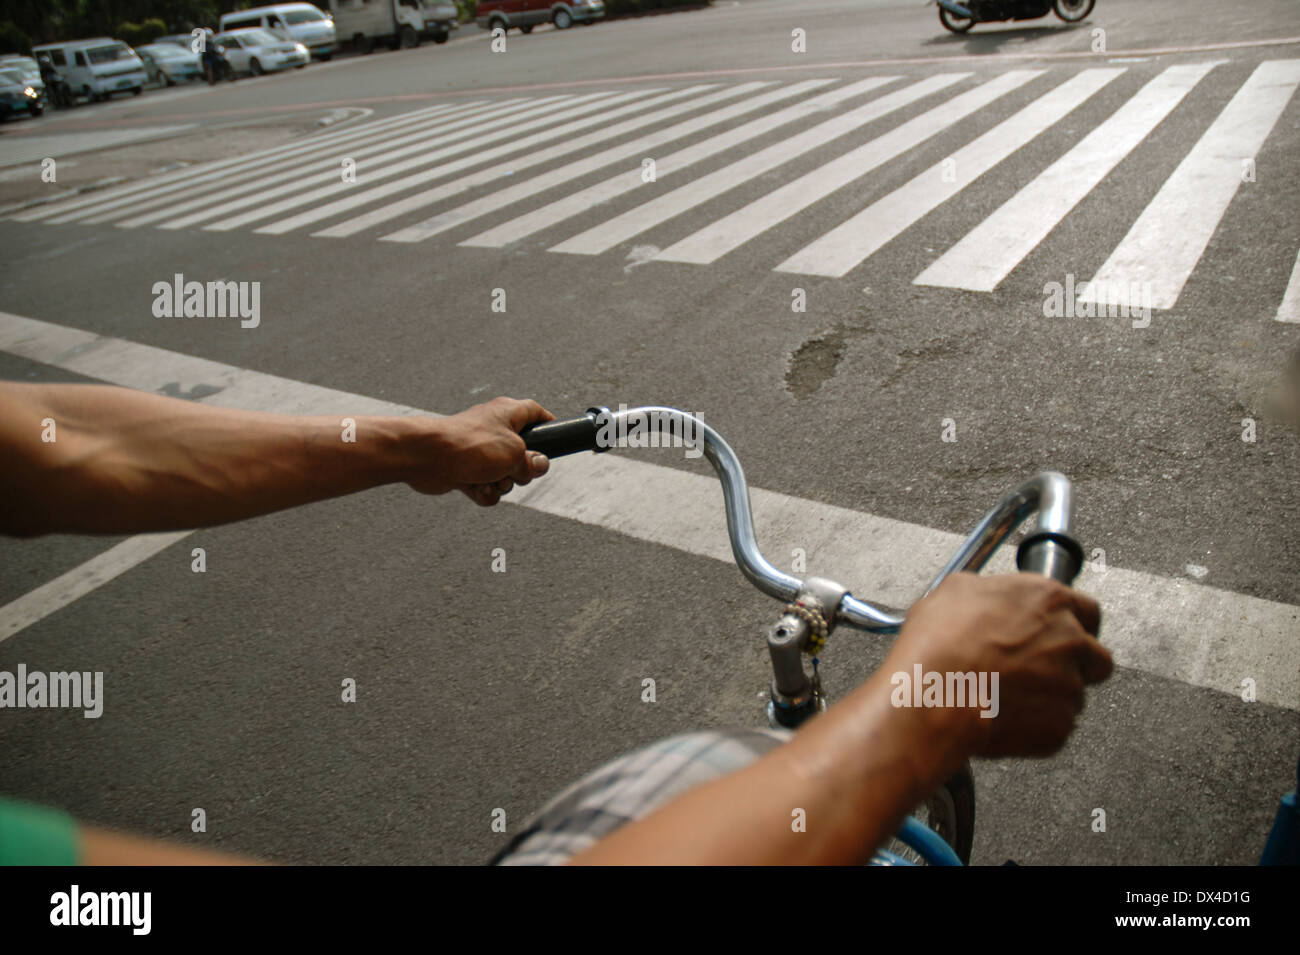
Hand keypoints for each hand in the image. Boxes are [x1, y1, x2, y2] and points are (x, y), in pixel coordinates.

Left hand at [409, 397, 553, 505]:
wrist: (426, 457)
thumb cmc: (470, 445)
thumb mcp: (515, 453)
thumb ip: (532, 462)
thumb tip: (539, 465)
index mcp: (508, 414)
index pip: (536, 413)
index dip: (549, 425)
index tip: (558, 438)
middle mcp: (494, 430)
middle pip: (524, 454)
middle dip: (522, 471)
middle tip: (515, 471)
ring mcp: (480, 451)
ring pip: (505, 475)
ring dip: (502, 485)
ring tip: (490, 480)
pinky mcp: (466, 469)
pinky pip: (486, 486)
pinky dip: (484, 491)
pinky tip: (475, 488)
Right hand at [884, 572, 1109, 759]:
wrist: (933, 694)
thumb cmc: (940, 644)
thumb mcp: (954, 590)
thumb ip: (987, 592)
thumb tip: (984, 596)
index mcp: (1049, 600)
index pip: (1089, 610)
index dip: (1075, 623)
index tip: (1062, 633)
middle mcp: (1069, 639)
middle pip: (1094, 655)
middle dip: (1075, 664)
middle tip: (1040, 669)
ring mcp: (1069, 684)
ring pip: (1074, 693)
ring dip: (1050, 696)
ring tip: (1011, 696)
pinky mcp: (1060, 724)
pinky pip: (1056, 726)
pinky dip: (1035, 725)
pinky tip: (1005, 715)